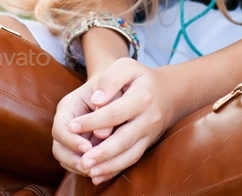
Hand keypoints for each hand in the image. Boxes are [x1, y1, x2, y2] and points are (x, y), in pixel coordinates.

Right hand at [52, 75, 118, 175]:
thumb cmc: (114, 86)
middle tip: (90, 167)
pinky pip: (78, 162)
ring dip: (79, 168)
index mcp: (69, 106)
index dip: (71, 141)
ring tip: (96, 171)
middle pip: (58, 148)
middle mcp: (66, 122)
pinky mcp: (81, 146)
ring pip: (66, 159)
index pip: (60, 128)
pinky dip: (87, 169)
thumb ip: (107, 107)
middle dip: (73, 160)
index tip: (88, 147)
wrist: (116, 86)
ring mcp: (71, 136)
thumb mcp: (112, 90)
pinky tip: (102, 171)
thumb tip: (101, 134)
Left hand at [63, 58, 174, 184]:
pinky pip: (131, 160)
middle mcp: (148, 119)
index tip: (72, 126)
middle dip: (102, 152)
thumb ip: (110, 80)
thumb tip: (96, 101)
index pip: (115, 112)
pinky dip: (115, 170)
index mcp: (142, 97)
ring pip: (129, 155)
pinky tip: (98, 176)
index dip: (92, 121)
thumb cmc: (141, 78)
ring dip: (108, 166)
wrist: (169, 92)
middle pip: (124, 139)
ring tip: (88, 171)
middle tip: (82, 161)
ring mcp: (149, 135)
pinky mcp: (147, 145)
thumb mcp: (127, 66)